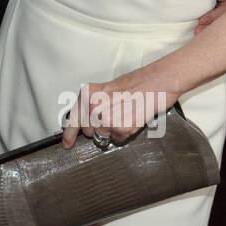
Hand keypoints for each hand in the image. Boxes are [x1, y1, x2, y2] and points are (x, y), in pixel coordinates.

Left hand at [61, 74, 177, 148]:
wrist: (157, 82)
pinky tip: (131, 119)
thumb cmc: (137, 83)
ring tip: (125, 114)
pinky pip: (117, 139)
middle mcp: (93, 106)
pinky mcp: (120, 127)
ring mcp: (106, 118)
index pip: (74, 118)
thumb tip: (86, 120)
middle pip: (88, 131)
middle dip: (98, 129)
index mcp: (88, 94)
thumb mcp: (107, 89)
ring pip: (103, 136)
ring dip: (113, 130)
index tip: (67, 143)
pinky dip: (125, 133)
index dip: (69, 134)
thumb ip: (94, 104)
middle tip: (113, 116)